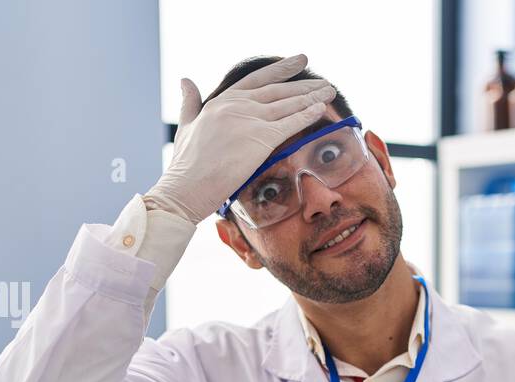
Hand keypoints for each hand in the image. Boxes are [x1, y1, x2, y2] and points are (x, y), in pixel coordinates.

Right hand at [145, 54, 336, 224]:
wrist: (186, 187)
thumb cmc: (186, 165)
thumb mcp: (187, 125)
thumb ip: (190, 102)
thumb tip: (185, 80)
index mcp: (222, 101)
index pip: (257, 79)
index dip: (280, 70)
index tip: (299, 61)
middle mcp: (237, 105)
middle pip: (278, 90)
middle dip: (303, 84)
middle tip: (323, 80)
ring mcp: (249, 120)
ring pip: (287, 104)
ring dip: (311, 97)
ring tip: (328, 91)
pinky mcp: (259, 138)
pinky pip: (290, 123)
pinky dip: (307, 115)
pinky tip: (320, 109)